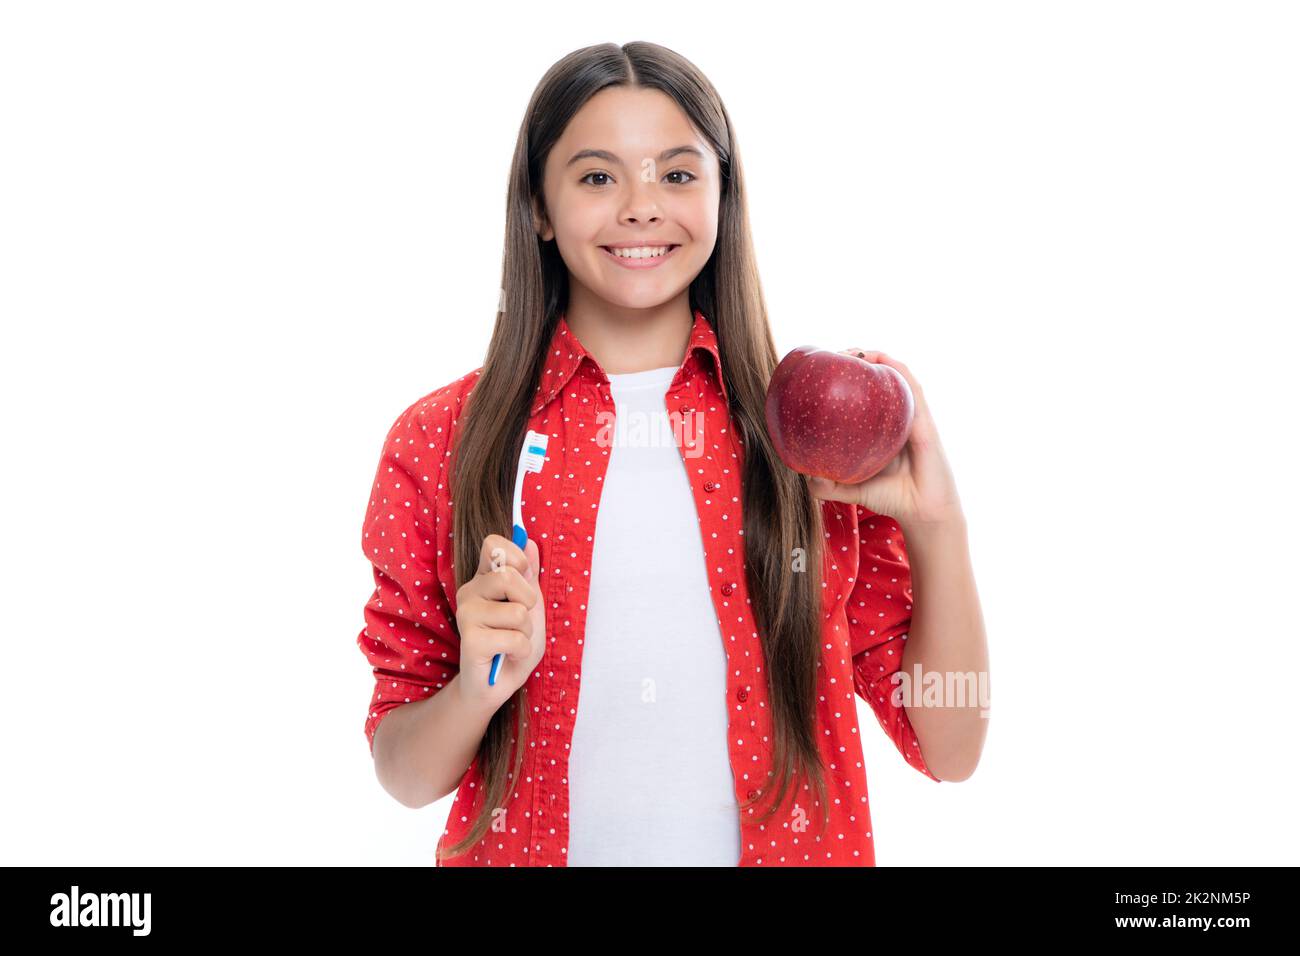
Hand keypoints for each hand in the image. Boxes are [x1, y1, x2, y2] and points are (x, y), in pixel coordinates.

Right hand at [454, 534, 546, 712]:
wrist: (496, 686)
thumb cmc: (514, 645)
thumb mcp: (531, 607)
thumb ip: (529, 577)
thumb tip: (529, 541)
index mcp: (484, 579)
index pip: (493, 544)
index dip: (517, 557)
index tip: (524, 577)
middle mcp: (470, 591)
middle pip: (508, 576)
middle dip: (529, 603)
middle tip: (521, 622)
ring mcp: (466, 614)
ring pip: (518, 612)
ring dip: (527, 633)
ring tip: (513, 642)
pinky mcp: (470, 640)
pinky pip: (515, 639)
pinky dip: (521, 651)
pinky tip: (508, 656)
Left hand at [808, 349, 963, 528]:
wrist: (924, 513)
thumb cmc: (892, 499)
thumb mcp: (851, 490)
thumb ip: (828, 485)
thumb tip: (804, 477)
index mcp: (880, 430)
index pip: (864, 397)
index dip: (847, 380)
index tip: (825, 371)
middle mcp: (896, 419)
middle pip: (879, 380)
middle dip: (858, 361)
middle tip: (835, 355)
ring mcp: (912, 418)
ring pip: (896, 378)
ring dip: (876, 358)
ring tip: (854, 351)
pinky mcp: (925, 421)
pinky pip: (912, 389)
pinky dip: (897, 370)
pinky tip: (879, 360)